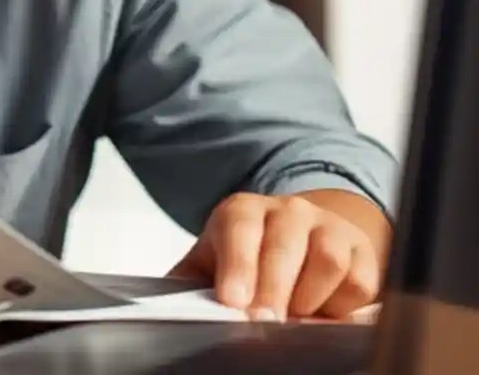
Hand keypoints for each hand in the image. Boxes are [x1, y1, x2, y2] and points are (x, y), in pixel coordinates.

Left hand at [170, 190, 390, 321]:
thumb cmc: (245, 258)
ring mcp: (329, 227)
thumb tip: (171, 309)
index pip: (240, 229)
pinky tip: (320, 314)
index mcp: (243, 211)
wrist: (298, 239)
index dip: (237, 266)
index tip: (232, 301)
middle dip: (273, 290)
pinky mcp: (363, 251)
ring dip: (308, 298)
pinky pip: (359, 282)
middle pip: (284, 247)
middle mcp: (289, 211)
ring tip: (291, 319)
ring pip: (327, 261)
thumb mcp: (210, 265)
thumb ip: (190, 283)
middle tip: (263, 322)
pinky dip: (340, 306)